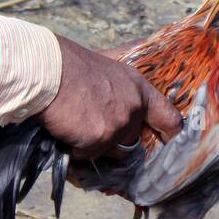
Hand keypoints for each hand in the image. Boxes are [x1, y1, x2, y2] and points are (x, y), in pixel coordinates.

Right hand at [38, 35, 182, 159]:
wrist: (48, 71)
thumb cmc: (72, 65)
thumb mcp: (109, 64)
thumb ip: (124, 82)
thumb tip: (137, 68)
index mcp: (140, 89)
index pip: (169, 117)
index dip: (171, 133)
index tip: (168, 142)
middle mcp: (134, 108)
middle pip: (133, 139)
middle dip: (115, 137)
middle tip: (94, 124)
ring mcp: (118, 125)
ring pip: (112, 150)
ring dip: (96, 144)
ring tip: (78, 123)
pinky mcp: (99, 139)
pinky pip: (88, 154)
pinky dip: (76, 147)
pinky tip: (67, 128)